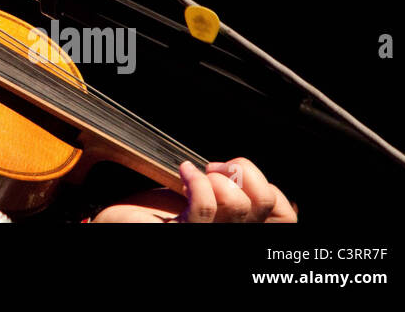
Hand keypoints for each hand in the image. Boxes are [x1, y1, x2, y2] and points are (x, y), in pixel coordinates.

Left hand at [89, 158, 297, 222]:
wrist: (119, 223)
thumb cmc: (158, 211)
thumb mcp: (203, 194)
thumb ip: (227, 186)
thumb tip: (242, 170)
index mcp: (241, 227)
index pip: (285, 217)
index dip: (273, 189)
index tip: (241, 174)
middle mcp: (230, 236)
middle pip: (264, 204)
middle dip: (245, 171)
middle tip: (218, 167)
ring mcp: (208, 238)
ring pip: (238, 205)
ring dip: (217, 177)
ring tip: (198, 173)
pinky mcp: (184, 235)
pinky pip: (204, 206)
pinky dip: (196, 180)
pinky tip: (185, 171)